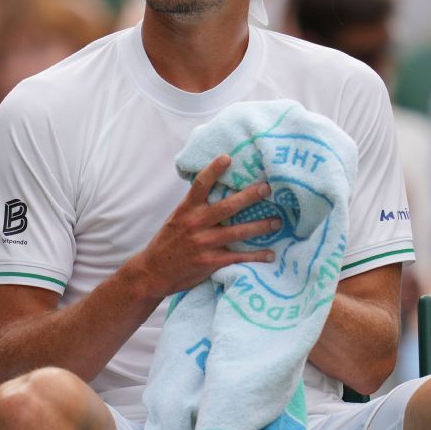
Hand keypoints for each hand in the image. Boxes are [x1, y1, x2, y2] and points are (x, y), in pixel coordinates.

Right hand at [124, 155, 280, 299]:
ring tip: (277, 222)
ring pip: (237, 232)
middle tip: (267, 187)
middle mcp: (195, 224)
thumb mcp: (177, 218)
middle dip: (250, 196)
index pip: (200, 185)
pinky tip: (270, 254)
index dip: (213, 170)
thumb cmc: (168, 242)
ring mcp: (203, 243)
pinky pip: (238, 257)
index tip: (228, 157)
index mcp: (186, 210)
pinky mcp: (209, 262)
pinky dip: (256, 256)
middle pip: (227, 206)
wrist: (153, 272)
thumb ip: (195, 206)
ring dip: (260, 226)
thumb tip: (215, 187)